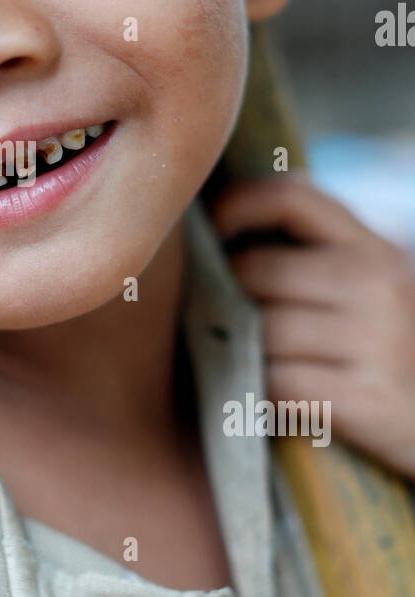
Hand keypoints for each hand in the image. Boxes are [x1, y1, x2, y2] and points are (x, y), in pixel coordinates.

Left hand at [209, 174, 414, 478]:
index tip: (212, 234)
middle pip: (257, 270)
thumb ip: (312, 258)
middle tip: (218, 319)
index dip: (235, 205)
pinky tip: (267, 400)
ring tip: (243, 361)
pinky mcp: (370, 399)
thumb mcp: (367, 289)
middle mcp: (378, 284)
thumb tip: (220, 233)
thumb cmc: (385, 352)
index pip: (290, 197)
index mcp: (372, 247)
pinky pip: (279, 385)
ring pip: (261, 330)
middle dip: (224, 296)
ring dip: (239, 350)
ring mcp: (378, 341)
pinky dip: (260, 393)